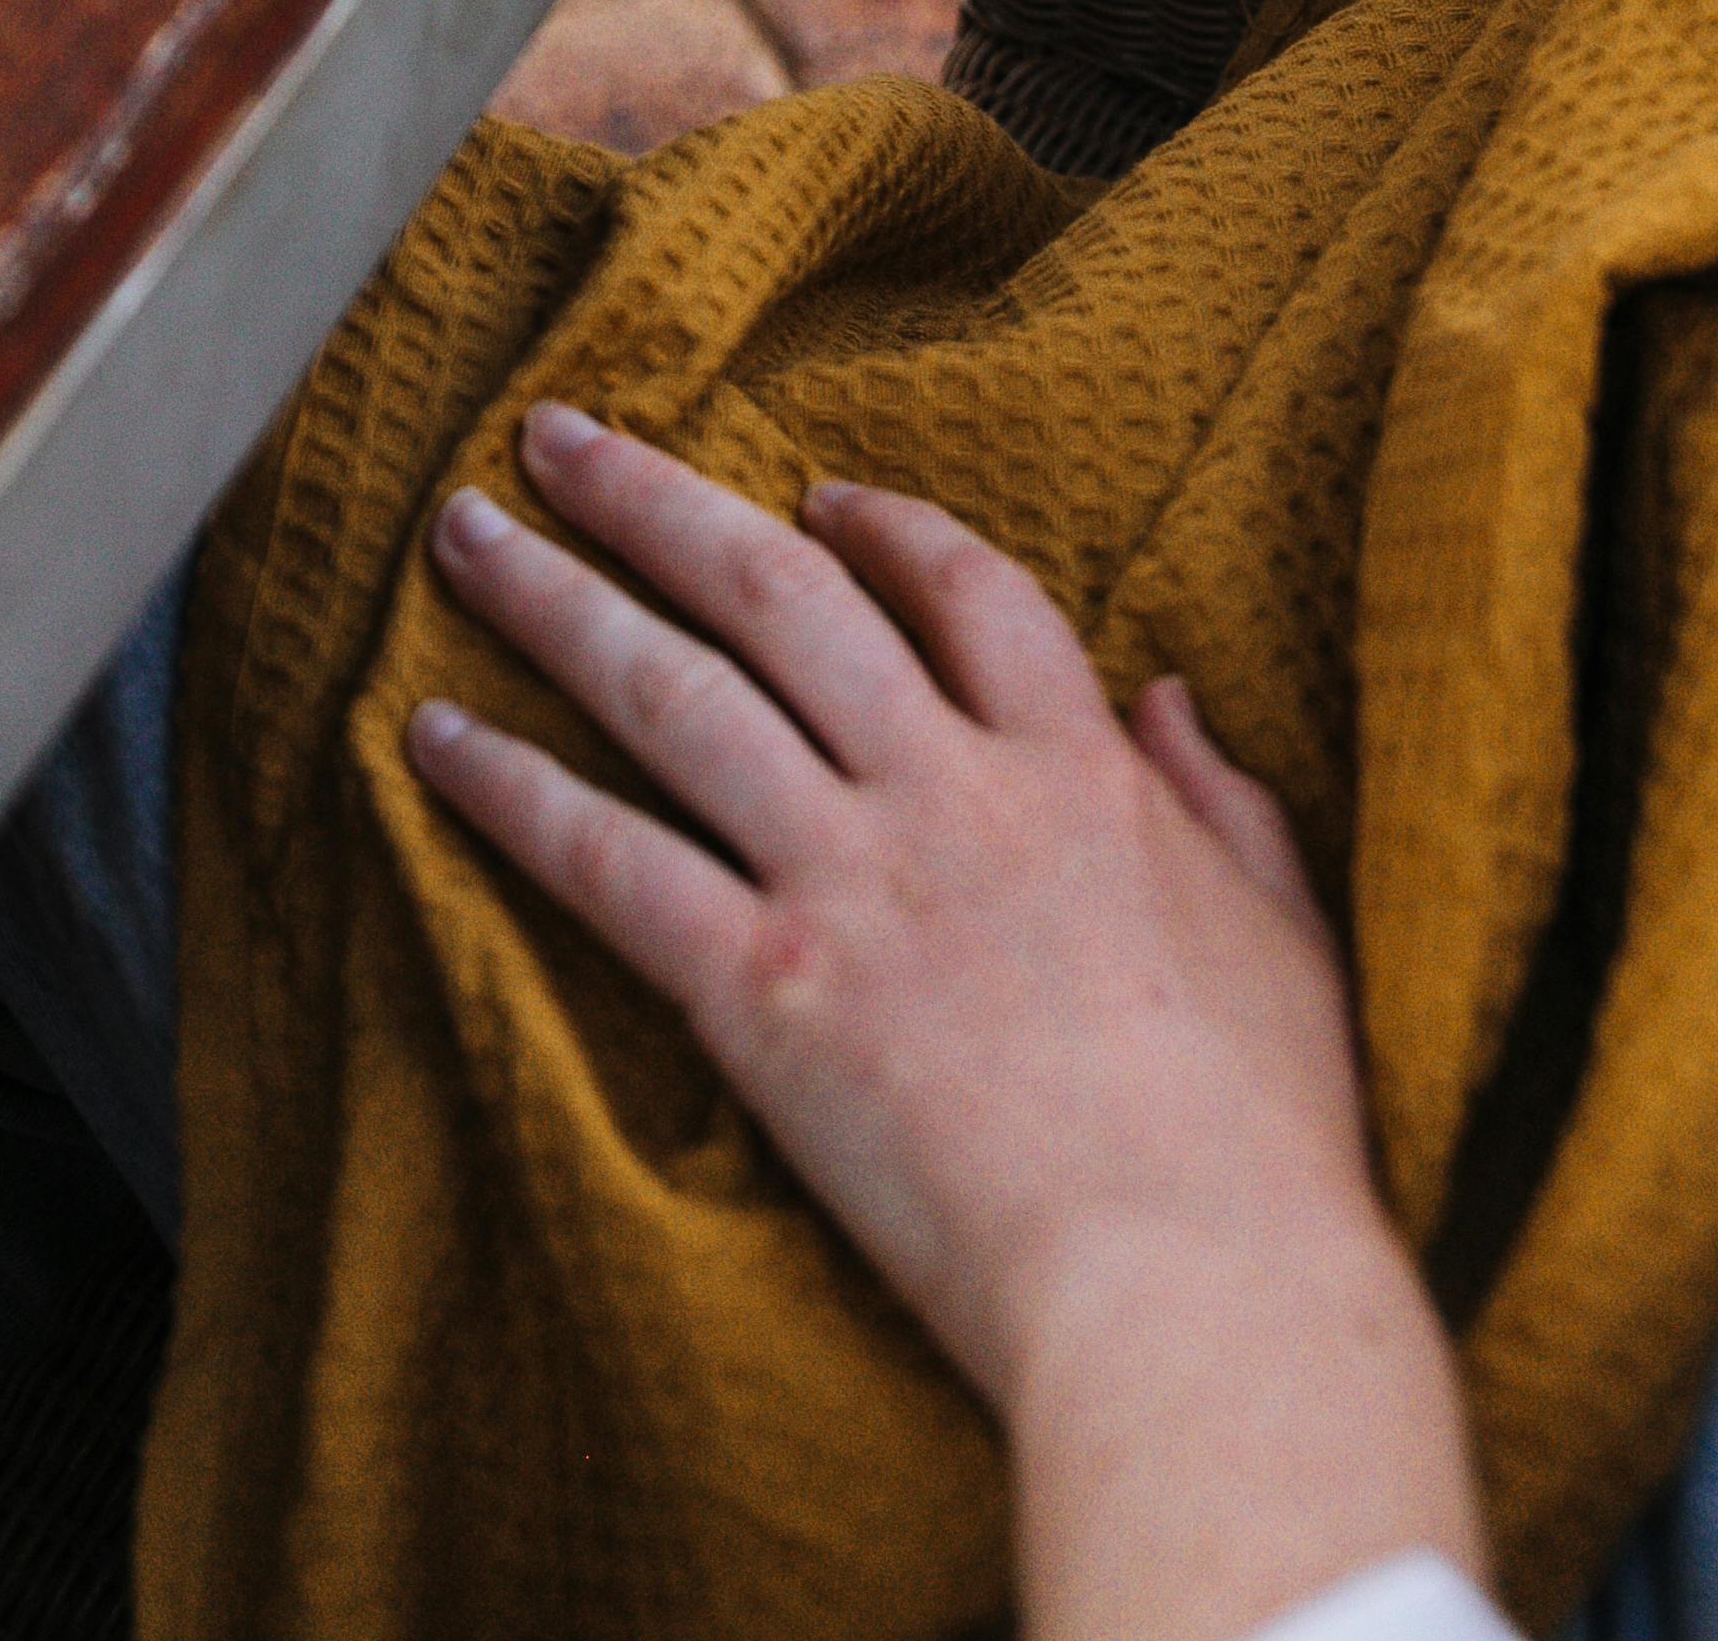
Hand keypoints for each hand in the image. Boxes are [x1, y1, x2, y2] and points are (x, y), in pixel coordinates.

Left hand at [408, 408, 1484, 1640]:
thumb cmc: (1263, 1144)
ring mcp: (850, 879)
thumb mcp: (1283, 936)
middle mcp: (947, 789)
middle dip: (656, 501)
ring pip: (673, 689)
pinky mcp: (768, 991)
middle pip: (777, 591)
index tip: (810, 491)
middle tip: (556, 435)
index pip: (965, 586)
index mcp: (1077, 769)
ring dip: (556, 600)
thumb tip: (1173, 699)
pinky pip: (611, 861)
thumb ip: (1226, 803)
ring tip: (463, 537)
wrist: (1191, 1283)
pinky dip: (515, 791)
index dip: (881, 525)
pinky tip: (434, 741)